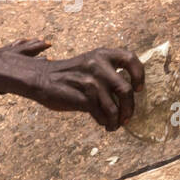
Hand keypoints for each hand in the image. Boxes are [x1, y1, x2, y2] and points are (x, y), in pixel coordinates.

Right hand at [25, 47, 144, 130]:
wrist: (40, 79)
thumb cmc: (68, 75)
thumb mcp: (89, 63)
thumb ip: (107, 71)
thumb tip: (129, 93)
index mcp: (102, 54)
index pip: (130, 58)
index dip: (139, 75)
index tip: (138, 88)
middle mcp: (98, 65)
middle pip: (126, 90)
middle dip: (130, 108)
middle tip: (127, 118)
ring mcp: (90, 81)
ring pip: (115, 108)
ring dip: (116, 120)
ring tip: (114, 125)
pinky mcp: (83, 97)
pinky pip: (102, 115)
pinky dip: (105, 122)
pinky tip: (103, 124)